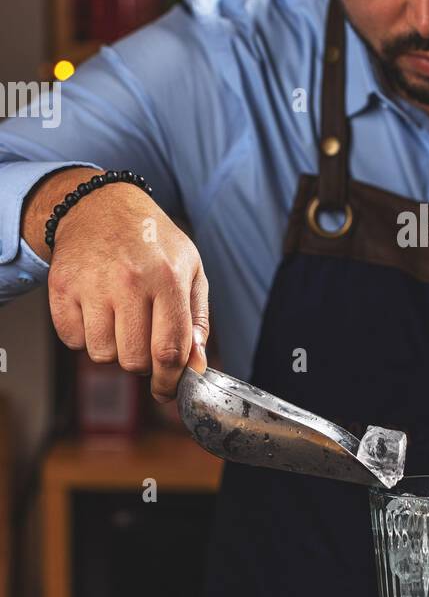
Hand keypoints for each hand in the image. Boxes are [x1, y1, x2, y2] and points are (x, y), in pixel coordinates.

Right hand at [40, 171, 209, 401]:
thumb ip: (197, 319)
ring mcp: (92, 285)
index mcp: (168, 278)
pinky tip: (96, 311)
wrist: (100, 205)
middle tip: (143, 341)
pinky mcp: (62, 287)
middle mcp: (129, 282)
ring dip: (113, 349)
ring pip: (102, 355)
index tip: (167, 391)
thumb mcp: (190, 268)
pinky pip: (73, 341)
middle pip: (134, 361)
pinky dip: (84, 336)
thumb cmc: (152, 242)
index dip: (169, 381)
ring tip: (120, 319)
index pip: (169, 350)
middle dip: (142, 363)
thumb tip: (197, 365)